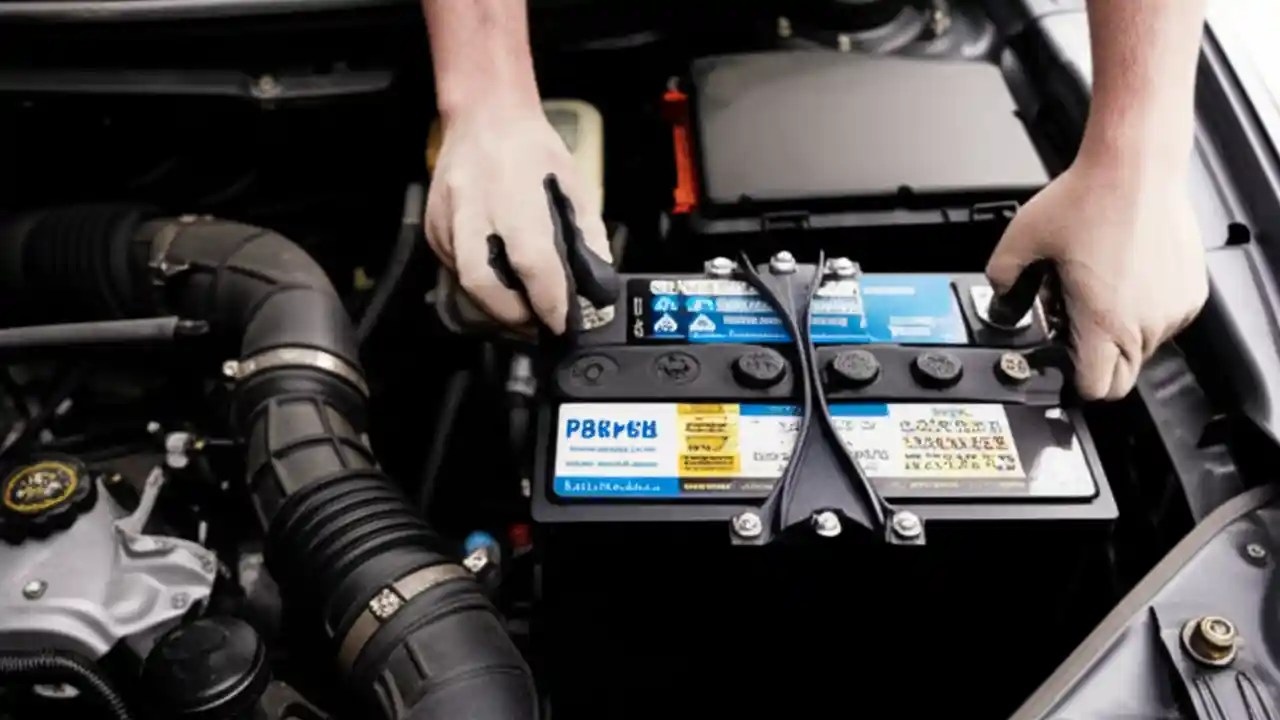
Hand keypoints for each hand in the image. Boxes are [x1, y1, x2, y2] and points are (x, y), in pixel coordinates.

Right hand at [426, 105, 616, 334]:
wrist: (485, 116)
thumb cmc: (532, 148)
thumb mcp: (573, 184)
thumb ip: (587, 235)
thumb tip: (597, 282)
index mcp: (516, 196)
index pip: (534, 263)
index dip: (550, 302)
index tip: (564, 323)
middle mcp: (475, 210)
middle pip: (485, 284)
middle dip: (513, 315)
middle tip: (537, 325)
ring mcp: (448, 221)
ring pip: (466, 283)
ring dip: (496, 305)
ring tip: (523, 311)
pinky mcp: (434, 229)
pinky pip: (455, 270)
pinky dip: (480, 284)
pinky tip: (500, 281)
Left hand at [985, 156, 1208, 399]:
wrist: (1135, 166)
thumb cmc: (1087, 199)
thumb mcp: (1021, 241)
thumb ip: (1001, 279)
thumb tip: (999, 297)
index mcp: (1105, 321)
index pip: (1097, 388)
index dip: (1075, 380)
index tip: (1063, 361)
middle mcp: (1145, 322)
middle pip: (1121, 374)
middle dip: (1095, 358)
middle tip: (1075, 322)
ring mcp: (1174, 308)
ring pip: (1144, 348)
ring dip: (1119, 332)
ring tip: (1098, 290)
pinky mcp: (1192, 290)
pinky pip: (1165, 321)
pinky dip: (1145, 311)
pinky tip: (1123, 278)